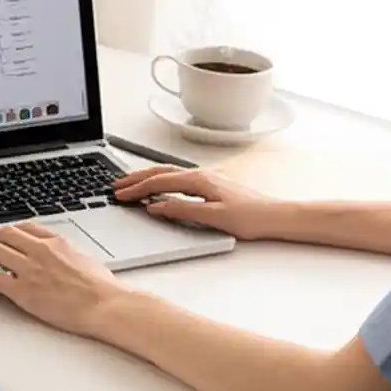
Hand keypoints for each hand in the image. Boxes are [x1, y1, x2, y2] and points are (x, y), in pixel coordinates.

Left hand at [0, 222, 126, 336]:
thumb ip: (64, 254)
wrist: (105, 304)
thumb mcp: (83, 259)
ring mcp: (31, 269)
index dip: (5, 233)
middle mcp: (41, 250)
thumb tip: (57, 259)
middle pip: (3, 235)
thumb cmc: (101, 288)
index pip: (22, 228)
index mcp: (56, 242)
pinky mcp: (24, 290)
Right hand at [112, 166, 280, 239]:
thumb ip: (182, 210)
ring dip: (148, 177)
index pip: (160, 182)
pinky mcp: (211, 186)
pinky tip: (159, 188)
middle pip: (161, 173)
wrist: (274, 216)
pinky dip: (162, 181)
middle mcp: (202, 175)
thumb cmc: (250, 217)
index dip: (137, 189)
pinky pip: (178, 179)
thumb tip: (156, 207)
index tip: (120, 195)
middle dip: (136, 179)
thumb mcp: (213, 217)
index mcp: (200, 180)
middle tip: (116, 186)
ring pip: (169, 173)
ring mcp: (206, 179)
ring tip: (130, 184)